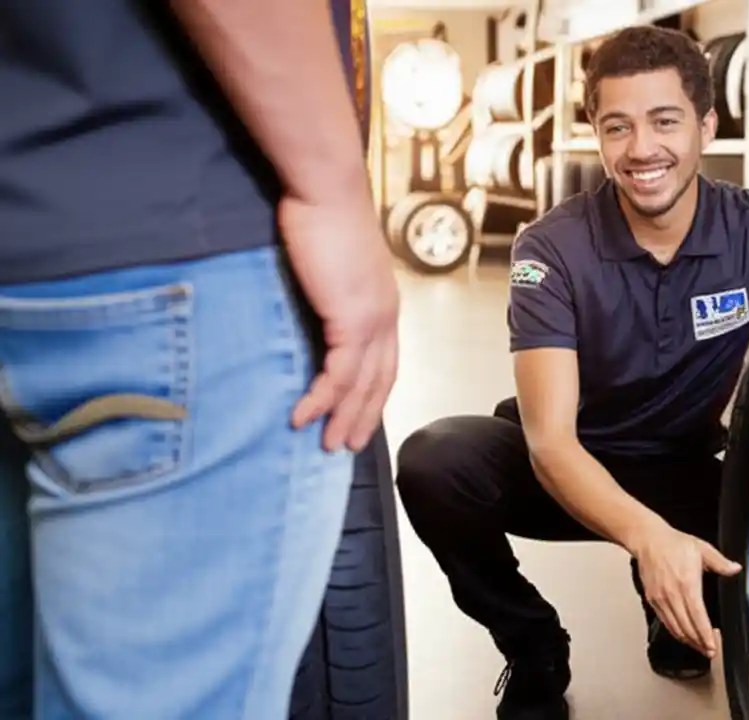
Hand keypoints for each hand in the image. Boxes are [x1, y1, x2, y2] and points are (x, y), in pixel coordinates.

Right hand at [280, 192, 399, 452]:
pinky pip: (338, 373)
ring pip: (362, 385)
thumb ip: (328, 288)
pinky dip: (321, 399)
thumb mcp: (331, 260)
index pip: (384, 360)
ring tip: (325, 444)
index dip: (372, 393)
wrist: (326, 187)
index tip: (357, 416)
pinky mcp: (350, 319)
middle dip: (363, 416)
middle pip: (380, 381)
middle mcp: (385, 316)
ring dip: (343, 418)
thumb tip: (312, 303)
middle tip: (344, 446)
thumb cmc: (322, 214)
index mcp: (383, 303)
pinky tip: (303, 417)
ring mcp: (372, 320)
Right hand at [630, 524, 741, 657]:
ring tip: (699, 647)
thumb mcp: (702, 549)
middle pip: (686, 627)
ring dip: (688, 641)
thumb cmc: (673, 544)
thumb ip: (720, 562)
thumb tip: (736, 569)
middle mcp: (672, 595)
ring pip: (675, 628)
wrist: (648, 540)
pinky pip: (665, 622)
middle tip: (710, 651)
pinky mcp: (652, 600)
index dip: (705, 635)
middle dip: (699, 643)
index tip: (712, 645)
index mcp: (687, 584)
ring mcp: (661, 599)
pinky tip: (683, 635)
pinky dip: (675, 632)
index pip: (697, 617)